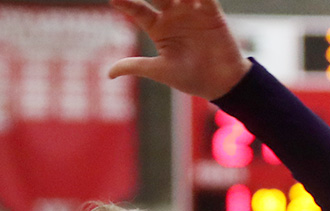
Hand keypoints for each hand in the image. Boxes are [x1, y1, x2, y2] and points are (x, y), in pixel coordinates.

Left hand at [105, 0, 249, 99]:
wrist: (221, 84)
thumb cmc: (190, 79)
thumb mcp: (160, 71)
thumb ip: (136, 66)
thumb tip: (108, 74)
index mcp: (157, 28)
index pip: (138, 10)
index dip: (126, 4)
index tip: (113, 0)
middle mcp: (172, 16)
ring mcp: (191, 11)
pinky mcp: (211, 11)